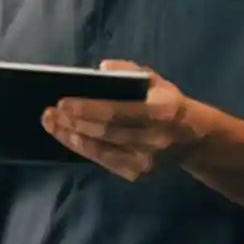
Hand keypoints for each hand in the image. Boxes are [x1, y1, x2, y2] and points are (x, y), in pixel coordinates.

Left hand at [42, 60, 202, 180]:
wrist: (196, 139)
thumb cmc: (169, 104)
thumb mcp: (157, 81)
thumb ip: (130, 71)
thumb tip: (102, 68)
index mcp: (159, 112)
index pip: (115, 112)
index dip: (86, 109)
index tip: (61, 102)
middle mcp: (153, 139)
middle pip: (104, 132)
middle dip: (72, 123)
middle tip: (48, 114)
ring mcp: (146, 161)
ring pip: (101, 150)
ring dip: (71, 137)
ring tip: (51, 125)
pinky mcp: (139, 174)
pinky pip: (105, 162)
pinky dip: (84, 149)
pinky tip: (69, 138)